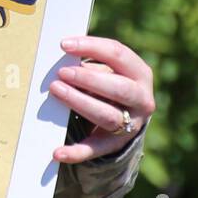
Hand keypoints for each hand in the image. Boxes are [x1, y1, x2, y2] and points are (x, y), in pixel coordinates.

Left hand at [50, 35, 155, 162]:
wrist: (124, 117)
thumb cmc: (108, 83)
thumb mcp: (106, 71)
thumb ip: (88, 64)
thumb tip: (59, 57)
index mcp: (140, 73)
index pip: (118, 54)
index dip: (91, 47)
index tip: (63, 45)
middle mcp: (142, 99)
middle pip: (119, 88)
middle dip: (89, 78)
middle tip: (61, 73)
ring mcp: (131, 124)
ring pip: (108, 116)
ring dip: (80, 103)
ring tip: (56, 91)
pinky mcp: (115, 144)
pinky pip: (95, 149)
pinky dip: (76, 152)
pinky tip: (57, 152)